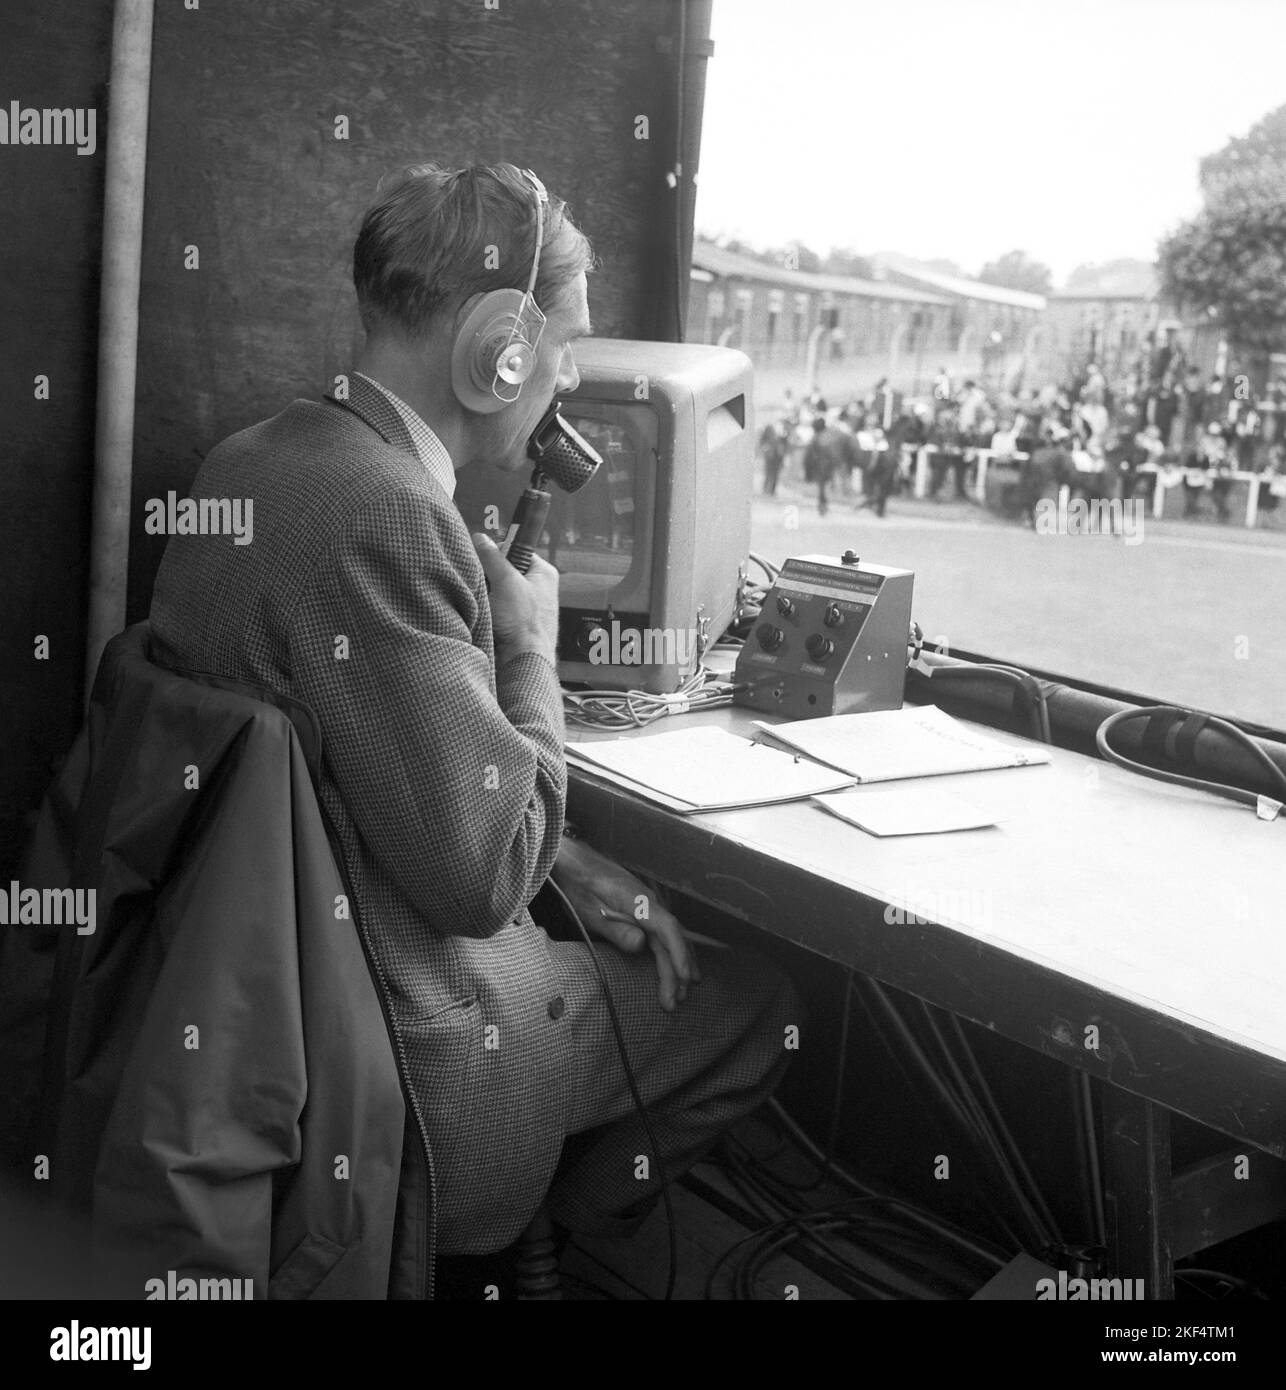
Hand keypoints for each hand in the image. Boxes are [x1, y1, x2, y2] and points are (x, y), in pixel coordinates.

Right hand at [471, 532, 559, 662]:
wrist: (524, 662)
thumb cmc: (525, 626)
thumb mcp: (505, 582)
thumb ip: (492, 558)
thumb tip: (481, 540)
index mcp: (543, 573)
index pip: (514, 550)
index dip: (496, 556)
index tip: (485, 564)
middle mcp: (539, 588)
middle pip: (504, 571)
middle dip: (490, 580)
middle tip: (487, 590)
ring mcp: (529, 607)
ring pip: (499, 592)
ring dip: (488, 598)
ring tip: (488, 607)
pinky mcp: (518, 622)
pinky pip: (498, 610)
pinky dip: (491, 613)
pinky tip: (490, 619)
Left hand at [550, 835, 699, 1011]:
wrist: (572, 860)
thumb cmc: (577, 885)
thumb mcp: (589, 909)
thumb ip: (615, 928)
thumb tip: (641, 945)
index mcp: (638, 901)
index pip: (668, 928)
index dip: (679, 954)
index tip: (684, 978)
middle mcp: (649, 902)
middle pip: (670, 939)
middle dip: (675, 972)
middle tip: (673, 1003)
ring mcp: (648, 905)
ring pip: (670, 937)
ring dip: (676, 964)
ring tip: (681, 993)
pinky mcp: (642, 909)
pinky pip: (662, 933)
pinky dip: (671, 952)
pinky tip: (675, 966)